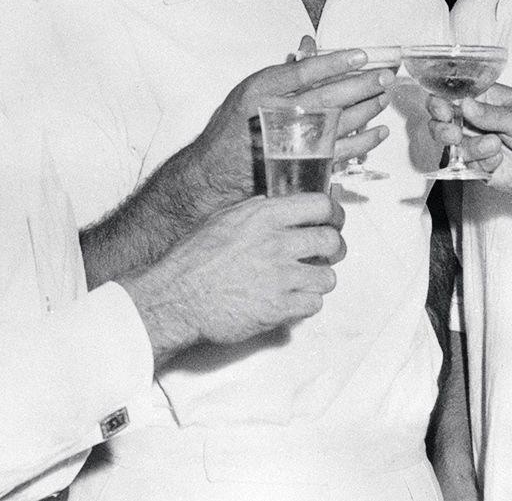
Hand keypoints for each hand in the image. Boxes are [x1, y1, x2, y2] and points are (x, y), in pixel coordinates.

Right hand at [122, 192, 346, 361]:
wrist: (177, 298)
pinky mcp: (279, 308)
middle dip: (333, 248)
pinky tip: (292, 299)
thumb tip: (289, 202)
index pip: (322, 205)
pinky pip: (314, 304)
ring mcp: (280, 277)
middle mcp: (277, 243)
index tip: (333, 220)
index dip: (334, 214)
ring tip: (304, 280)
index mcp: (265, 216)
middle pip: (332, 241)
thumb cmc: (194, 259)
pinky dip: (306, 303)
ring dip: (319, 279)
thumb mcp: (226, 218)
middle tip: (326, 253)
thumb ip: (260, 209)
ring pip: (328, 276)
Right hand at [191, 36, 395, 204]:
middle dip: (361, 85)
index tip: (361, 54)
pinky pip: (340, 153)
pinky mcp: (301, 165)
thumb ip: (284, 69)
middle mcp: (274, 116)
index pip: (304, 71)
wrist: (217, 171)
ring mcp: (289, 144)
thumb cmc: (235, 124)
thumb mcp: (252, 89)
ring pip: (337, 125)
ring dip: (366, 110)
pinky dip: (364, 142)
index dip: (335, 62)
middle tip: (385, 76)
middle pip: (327, 97)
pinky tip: (379, 130)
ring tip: (384, 97)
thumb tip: (310, 44)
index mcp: (260, 91)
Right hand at [425, 83, 511, 196]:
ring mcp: (476, 144)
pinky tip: (499, 160)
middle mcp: (475, 121)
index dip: (440, 102)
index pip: (453, 96)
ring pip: (453, 147)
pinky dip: (482, 163)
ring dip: (471, 148)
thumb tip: (465, 104)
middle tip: (454, 133)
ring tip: (494, 146)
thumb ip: (492, 115)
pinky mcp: (479, 166)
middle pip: (441, 122)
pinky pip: (468, 166)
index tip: (442, 109)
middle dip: (442, 128)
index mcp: (484, 100)